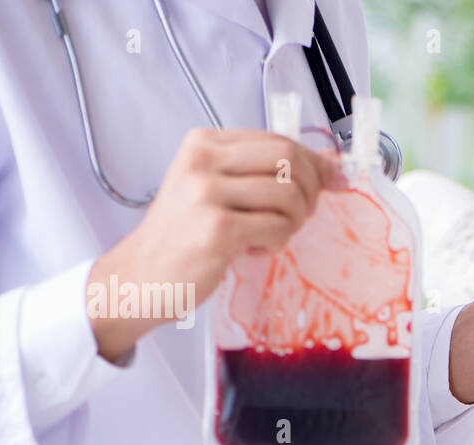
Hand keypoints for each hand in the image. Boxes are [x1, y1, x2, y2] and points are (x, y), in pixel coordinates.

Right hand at [87, 128, 343, 360]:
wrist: (141, 275)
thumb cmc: (184, 235)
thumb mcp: (216, 190)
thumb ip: (263, 173)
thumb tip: (331, 167)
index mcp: (204, 144)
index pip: (278, 140)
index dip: (314, 162)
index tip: (332, 181)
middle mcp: (203, 161)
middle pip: (288, 159)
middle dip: (310, 190)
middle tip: (300, 215)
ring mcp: (207, 193)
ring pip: (289, 195)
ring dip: (294, 221)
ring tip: (270, 236)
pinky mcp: (217, 229)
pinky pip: (278, 227)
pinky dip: (277, 242)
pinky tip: (254, 250)